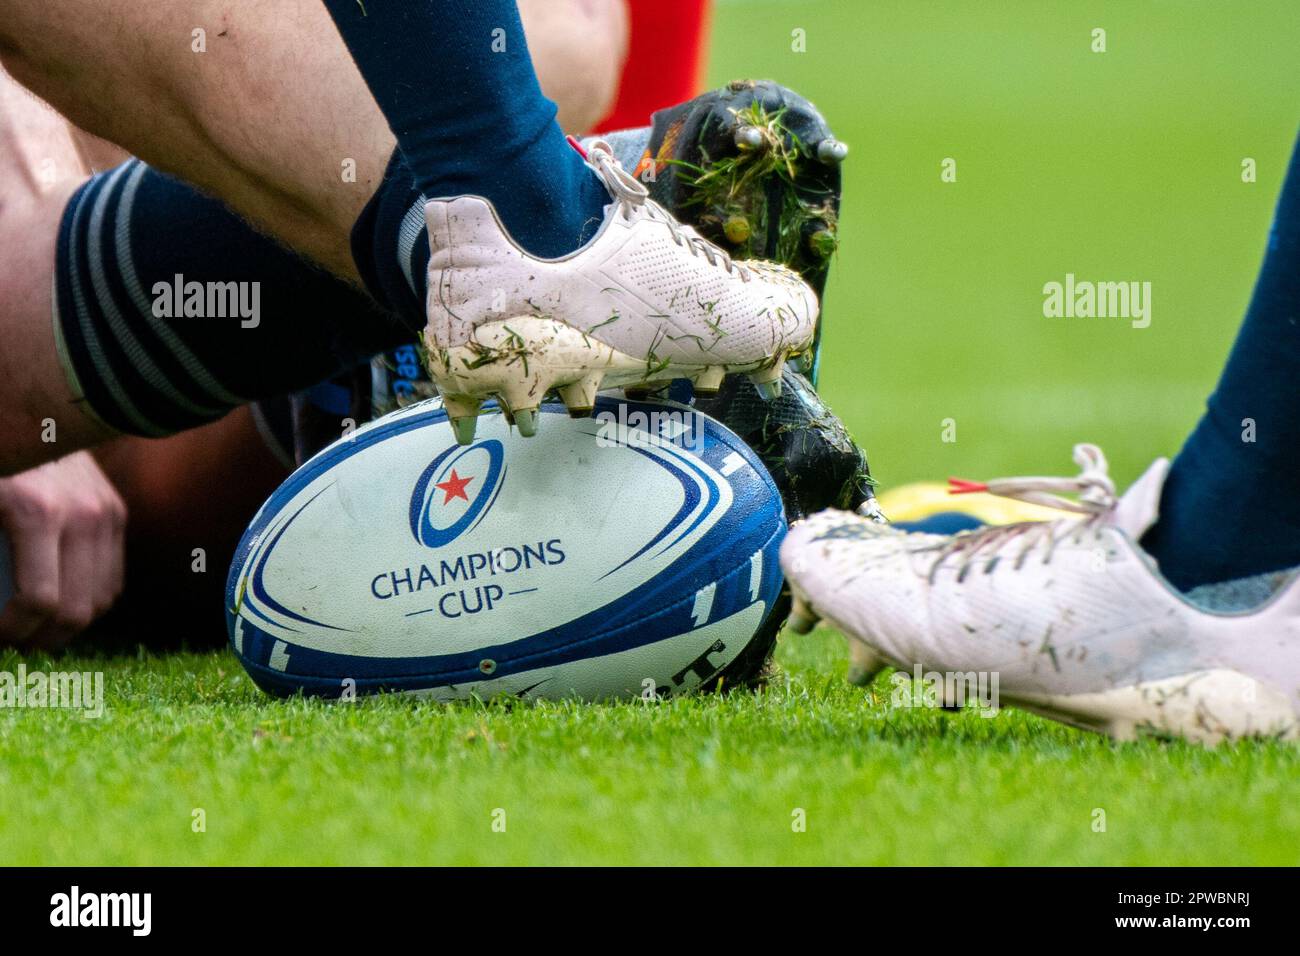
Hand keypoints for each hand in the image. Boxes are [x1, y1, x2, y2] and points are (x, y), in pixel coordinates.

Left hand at [0, 452, 126, 648]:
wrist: (28, 411)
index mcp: (37, 513)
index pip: (41, 601)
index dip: (12, 632)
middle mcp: (83, 514)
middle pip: (79, 609)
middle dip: (42, 639)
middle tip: (12, 643)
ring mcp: (106, 511)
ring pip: (104, 598)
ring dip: (69, 624)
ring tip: (35, 628)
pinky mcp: (116, 510)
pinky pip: (114, 575)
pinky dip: (89, 598)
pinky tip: (60, 601)